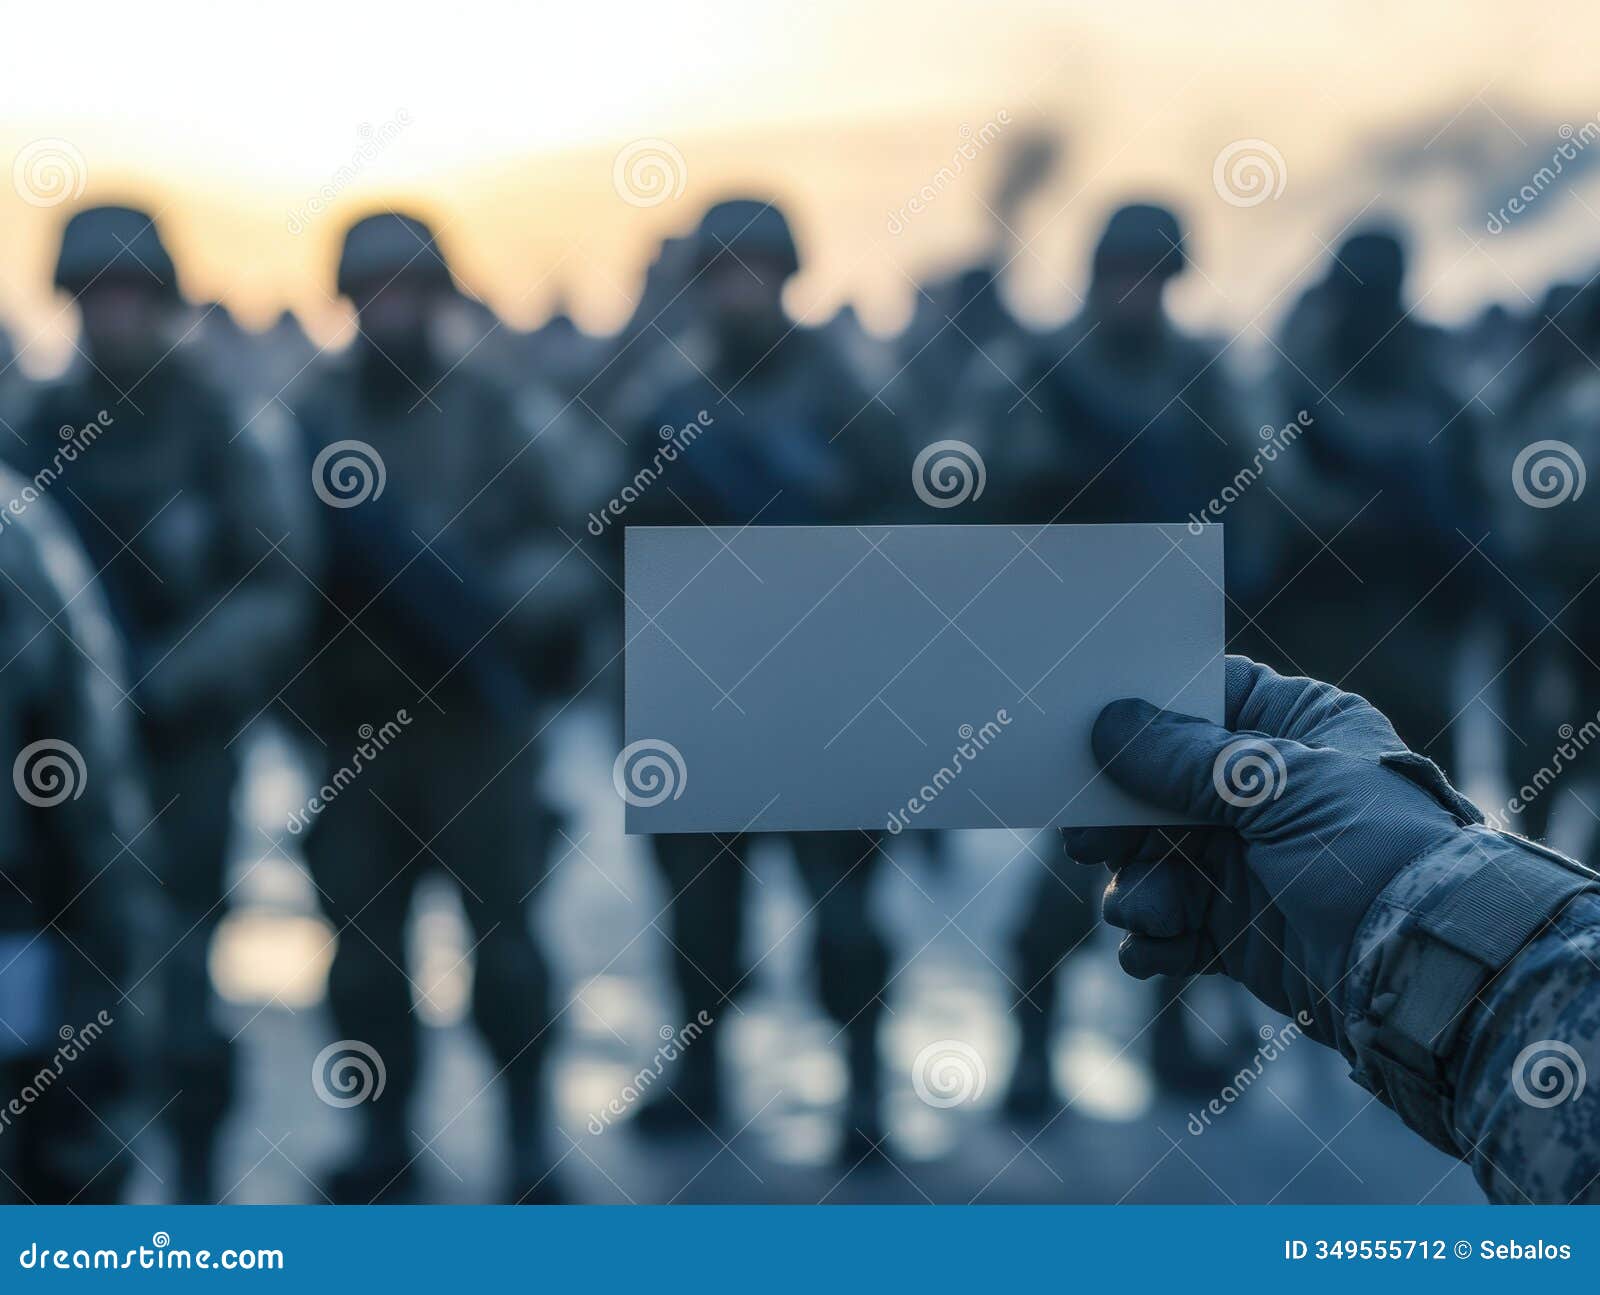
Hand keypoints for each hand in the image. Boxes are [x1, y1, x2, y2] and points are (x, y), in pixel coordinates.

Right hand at [1063, 655, 1475, 1045]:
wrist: (1435, 978)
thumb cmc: (1379, 855)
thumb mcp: (1282, 789)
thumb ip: (1188, 760)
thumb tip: (1108, 725)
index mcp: (1297, 731)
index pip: (1204, 700)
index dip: (1143, 715)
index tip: (1087, 733)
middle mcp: (1269, 793)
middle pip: (1159, 788)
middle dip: (1119, 820)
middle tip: (1086, 843)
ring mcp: (1251, 864)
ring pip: (1156, 861)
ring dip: (1138, 889)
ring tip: (1144, 914)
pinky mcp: (1241, 931)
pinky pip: (1172, 926)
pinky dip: (1153, 939)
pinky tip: (1151, 951)